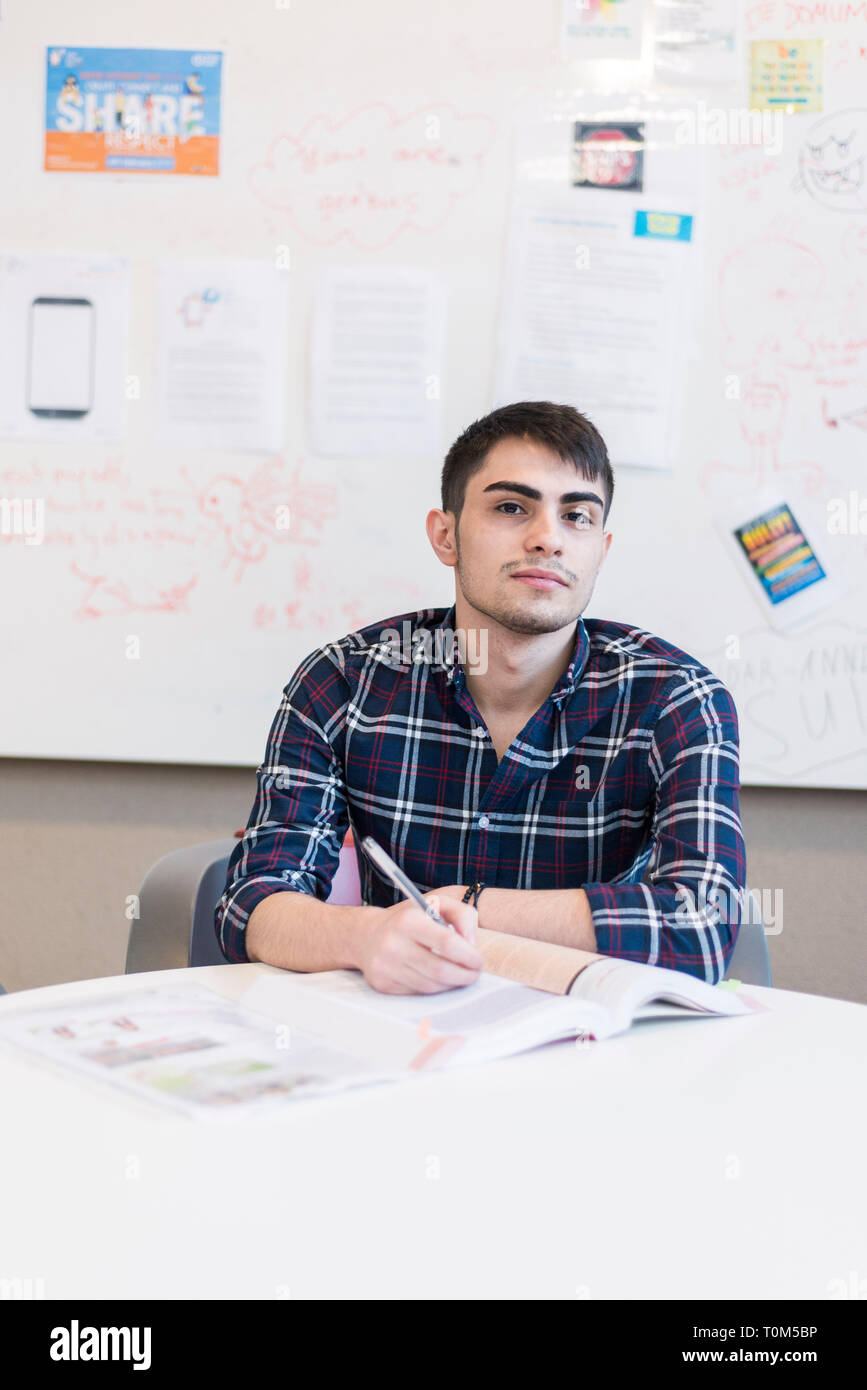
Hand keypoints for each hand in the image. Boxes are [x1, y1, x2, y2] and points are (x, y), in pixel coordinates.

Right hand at [353, 890, 482, 994]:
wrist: (365, 935)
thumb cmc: (407, 919)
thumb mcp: (435, 904)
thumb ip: (462, 915)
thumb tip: (471, 944)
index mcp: (407, 921)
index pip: (446, 943)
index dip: (468, 955)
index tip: (479, 961)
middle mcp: (393, 944)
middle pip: (440, 970)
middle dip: (464, 975)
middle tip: (475, 973)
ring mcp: (385, 967)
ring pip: (431, 986)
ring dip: (451, 984)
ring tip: (460, 975)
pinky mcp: (382, 984)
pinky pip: (417, 993)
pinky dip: (434, 989)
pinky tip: (439, 979)